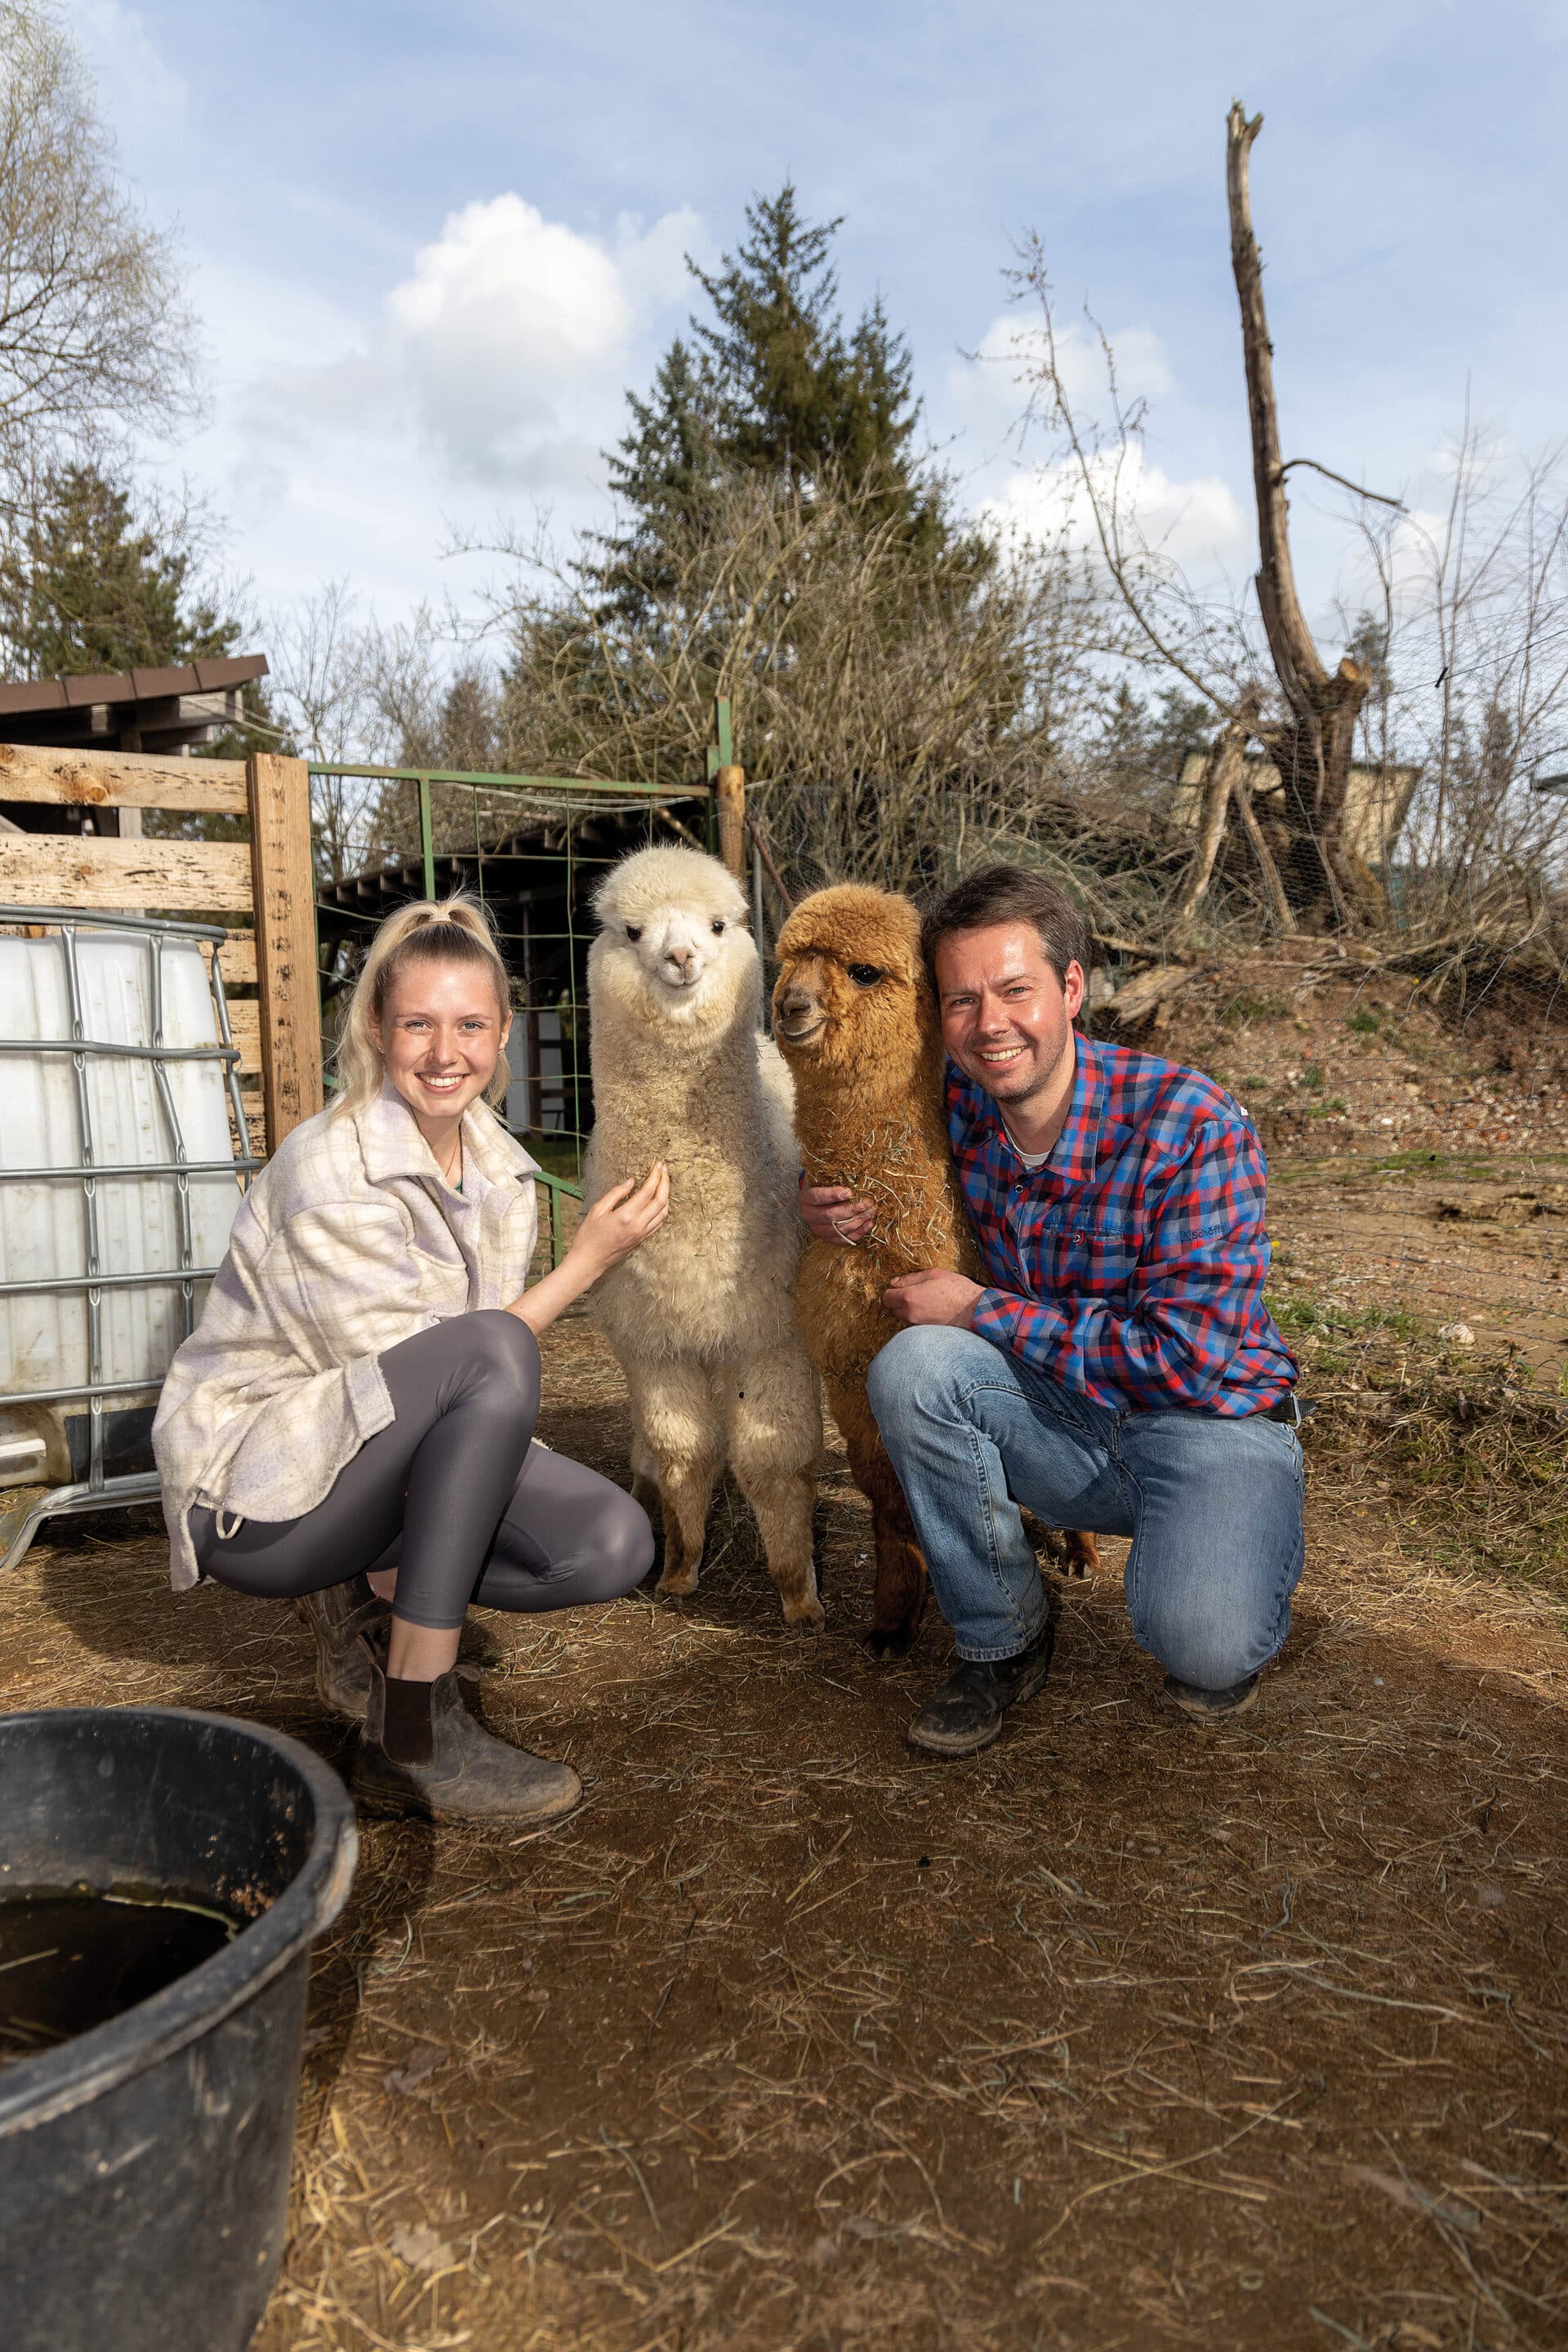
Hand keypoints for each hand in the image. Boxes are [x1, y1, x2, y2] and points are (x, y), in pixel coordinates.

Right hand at [570, 1164, 669, 1280]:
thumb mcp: (597, 1210)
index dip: (655, 1176)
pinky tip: (658, 1201)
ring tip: (662, 1182)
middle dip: (665, 1182)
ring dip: (666, 1195)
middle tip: (663, 1169)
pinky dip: (662, 1209)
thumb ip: (615, 1194)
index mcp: (627, 1216)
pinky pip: (659, 1222)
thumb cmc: (588, 1236)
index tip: (657, 1164)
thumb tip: (631, 1182)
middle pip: (661, 1200)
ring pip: (664, 1212)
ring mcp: (642, 1234)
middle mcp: (639, 1225)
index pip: (648, 1191)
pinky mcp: (642, 1240)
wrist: (589, 1261)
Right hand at [801, 1178, 873, 1246]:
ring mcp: (817, 1228)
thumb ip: (835, 1176)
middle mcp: (809, 1215)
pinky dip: (857, 1234)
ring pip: (837, 1230)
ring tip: (870, 1213)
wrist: (819, 1200)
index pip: (818, 1197)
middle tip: (866, 1205)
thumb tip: (852, 1168)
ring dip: (857, 1222)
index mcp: (806, 1198)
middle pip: (829, 1216)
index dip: (833, 1195)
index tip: (849, 1192)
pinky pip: (842, 1240)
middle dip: (850, 1211)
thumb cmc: (825, 1186)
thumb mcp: (825, 1178)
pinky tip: (868, 1225)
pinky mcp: (826, 1238)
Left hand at [883, 1268, 984, 1328]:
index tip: (900, 1286)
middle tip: (913, 1291)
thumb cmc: (956, 1289)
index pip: (886, 1297)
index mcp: (909, 1297)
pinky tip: (930, 1308)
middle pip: (892, 1309)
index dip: (891, 1290)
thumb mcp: (933, 1274)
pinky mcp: (925, 1331)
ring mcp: (917, 1324)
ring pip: (903, 1316)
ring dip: (907, 1309)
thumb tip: (894, 1282)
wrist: (974, 1309)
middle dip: (898, 1300)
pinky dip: (917, 1316)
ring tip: (924, 1300)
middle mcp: (910, 1313)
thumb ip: (910, 1278)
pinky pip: (913, 1322)